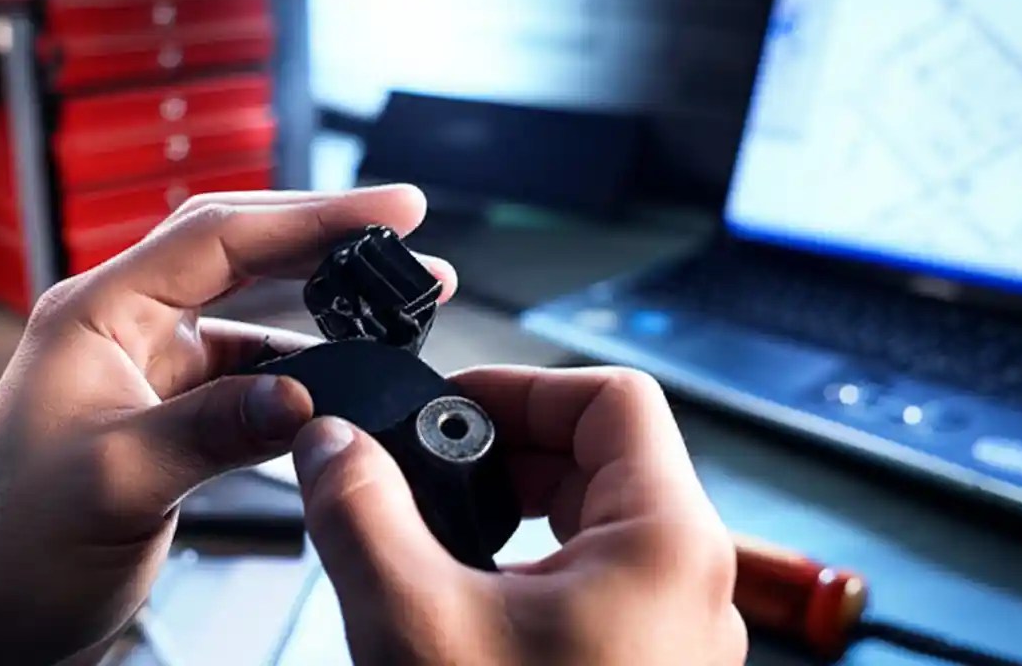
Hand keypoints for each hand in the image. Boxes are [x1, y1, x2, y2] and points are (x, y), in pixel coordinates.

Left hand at [0, 185, 456, 665]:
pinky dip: (299, 362)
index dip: (312, 218)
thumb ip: (215, 430)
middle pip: (239, 251)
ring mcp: (145, 365)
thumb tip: (307, 396)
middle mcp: (122, 325)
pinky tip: (342, 369)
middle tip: (407, 239)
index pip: (220, 237)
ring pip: (248, 307)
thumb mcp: (118, 484)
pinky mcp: (166, 408)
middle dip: (326, 240)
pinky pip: (246, 367)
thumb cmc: (13, 555)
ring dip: (320, 302)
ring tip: (396, 298)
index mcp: (96, 314)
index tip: (388, 212)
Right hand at [294, 367, 745, 665]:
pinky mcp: (644, 665)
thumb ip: (362, 514)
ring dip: (510, 507)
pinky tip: (466, 594)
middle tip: (427, 469)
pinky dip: (525, 561)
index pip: (611, 398)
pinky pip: (591, 576)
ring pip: (594, 517)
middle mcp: (689, 580)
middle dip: (503, 451)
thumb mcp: (414, 625)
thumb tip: (332, 446)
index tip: (449, 407)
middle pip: (602, 453)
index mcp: (665, 544)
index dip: (521, 384)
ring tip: (438, 531)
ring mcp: (673, 629)